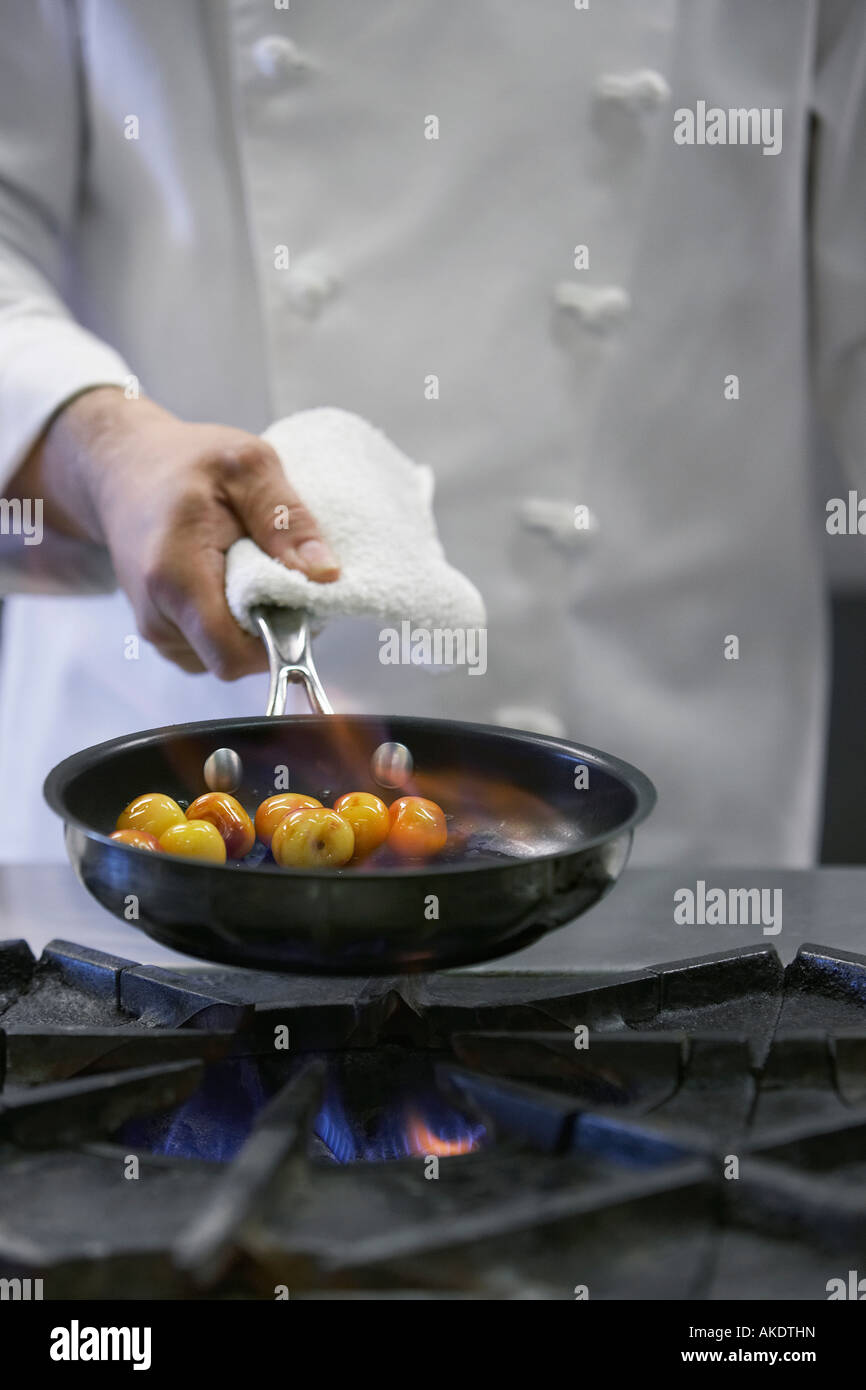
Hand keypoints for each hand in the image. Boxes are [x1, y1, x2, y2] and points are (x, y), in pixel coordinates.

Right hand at [10, 387, 338, 676]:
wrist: (121, 468)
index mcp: (175, 578)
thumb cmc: (183, 462)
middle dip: (270, 628)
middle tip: (280, 573)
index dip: (279, 640)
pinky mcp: (162, 632)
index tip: (300, 599)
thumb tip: (325, 575)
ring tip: (251, 571)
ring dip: (252, 625)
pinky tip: (232, 583)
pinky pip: (210, 649)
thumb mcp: (247, 466)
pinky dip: (232, 624)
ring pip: (224, 657)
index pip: (233, 655)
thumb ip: (287, 521)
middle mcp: (157, 616)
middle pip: (233, 658)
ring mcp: (156, 630)